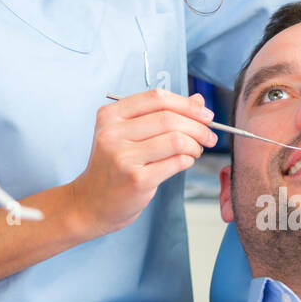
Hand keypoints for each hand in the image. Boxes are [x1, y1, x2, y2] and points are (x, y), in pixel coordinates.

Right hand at [70, 88, 217, 237]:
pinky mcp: (137, 179)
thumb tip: (198, 100)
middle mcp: (113, 133)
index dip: (186, 104)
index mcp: (110, 115)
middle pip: (169, 118)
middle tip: (209, 135)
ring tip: (196, 150)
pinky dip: (188, 160)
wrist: (91, 202)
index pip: (156, 98)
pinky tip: (186, 161)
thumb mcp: (127, 134)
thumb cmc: (112, 166)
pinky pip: (176, 162)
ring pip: (176, 140)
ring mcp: (123, 157)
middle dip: (198, 126)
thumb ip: (160, 114)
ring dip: (195, 144)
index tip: (205, 114)